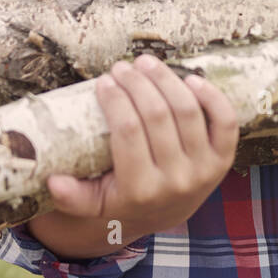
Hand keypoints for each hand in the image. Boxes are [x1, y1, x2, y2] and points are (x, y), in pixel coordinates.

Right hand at [44, 54, 240, 237]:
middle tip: (122, 67)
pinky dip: (211, 95)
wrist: (165, 214)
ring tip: (146, 64)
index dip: (115, 100)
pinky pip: (225, 121)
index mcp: (141, 190)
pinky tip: (190, 77)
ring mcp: (205, 169)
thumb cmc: (123, 199)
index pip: (127, 132)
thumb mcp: (94, 203)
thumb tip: (51, 179)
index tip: (103, 81)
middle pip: (158, 116)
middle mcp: (177, 180)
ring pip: (188, 111)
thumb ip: (72, 197)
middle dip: (137, 83)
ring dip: (166, 80)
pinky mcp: (224, 159)